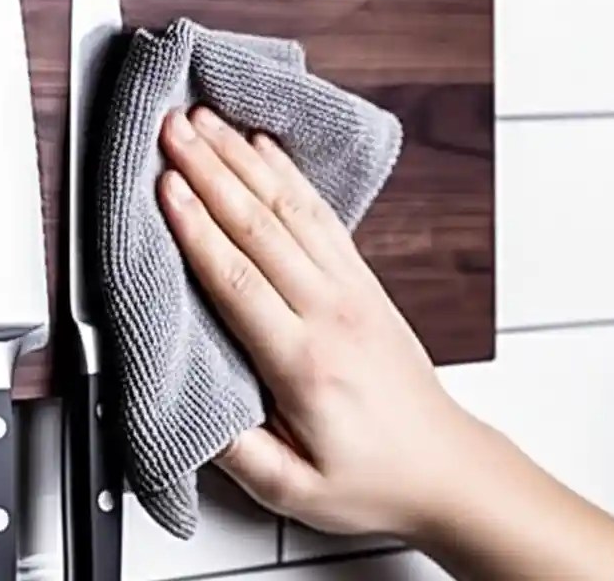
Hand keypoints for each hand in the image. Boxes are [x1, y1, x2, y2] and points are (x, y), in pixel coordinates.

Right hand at [156, 106, 491, 539]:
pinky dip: (289, 175)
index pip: (238, 281)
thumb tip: (183, 405)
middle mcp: (331, 313)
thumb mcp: (292, 493)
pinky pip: (322, 215)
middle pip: (260, 227)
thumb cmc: (372, 480)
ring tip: (205, 121)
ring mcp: (352, 291)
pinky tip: (263, 148)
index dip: (196, 229)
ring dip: (242, 159)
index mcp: (305, 363)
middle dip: (209, 170)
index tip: (164, 186)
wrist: (448, 470)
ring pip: (290, 209)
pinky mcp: (363, 283)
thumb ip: (234, 450)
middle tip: (172, 128)